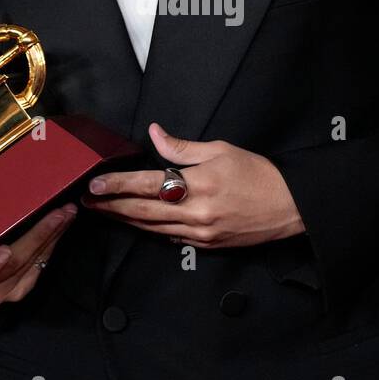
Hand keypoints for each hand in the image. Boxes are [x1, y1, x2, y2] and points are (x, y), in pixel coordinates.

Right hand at [0, 187, 77, 305]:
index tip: (5, 250)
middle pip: (14, 264)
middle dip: (39, 236)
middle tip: (57, 214)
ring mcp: (1, 293)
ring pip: (32, 264)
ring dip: (52, 238)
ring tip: (65, 215)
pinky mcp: (19, 291)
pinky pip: (39, 267)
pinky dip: (51, 245)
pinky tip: (61, 228)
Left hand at [79, 121, 305, 247]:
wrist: (290, 207)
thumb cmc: (258, 174)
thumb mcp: (221, 150)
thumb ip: (182, 147)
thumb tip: (155, 134)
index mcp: (199, 185)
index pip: (148, 185)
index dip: (118, 185)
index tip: (96, 184)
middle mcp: (195, 212)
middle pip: (142, 212)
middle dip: (112, 206)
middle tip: (88, 202)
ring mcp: (200, 233)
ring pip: (152, 228)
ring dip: (125, 220)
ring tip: (105, 211)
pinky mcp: (206, 245)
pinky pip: (170, 237)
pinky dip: (150, 230)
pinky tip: (136, 223)